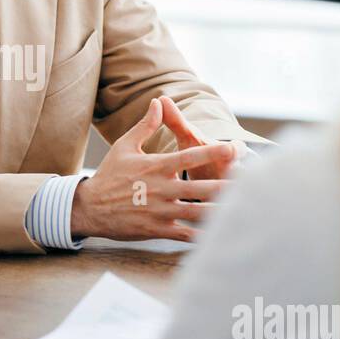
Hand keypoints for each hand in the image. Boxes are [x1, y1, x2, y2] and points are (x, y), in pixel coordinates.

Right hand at [70, 98, 233, 243]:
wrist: (90, 207)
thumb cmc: (108, 174)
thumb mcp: (125, 146)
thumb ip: (145, 125)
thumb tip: (158, 102)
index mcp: (156, 167)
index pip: (189, 157)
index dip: (212, 151)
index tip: (232, 146)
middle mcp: (161, 189)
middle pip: (200, 188)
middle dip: (225, 187)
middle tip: (249, 185)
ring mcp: (160, 211)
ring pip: (197, 212)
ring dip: (220, 212)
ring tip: (241, 210)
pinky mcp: (157, 229)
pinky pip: (185, 234)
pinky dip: (203, 236)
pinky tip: (219, 235)